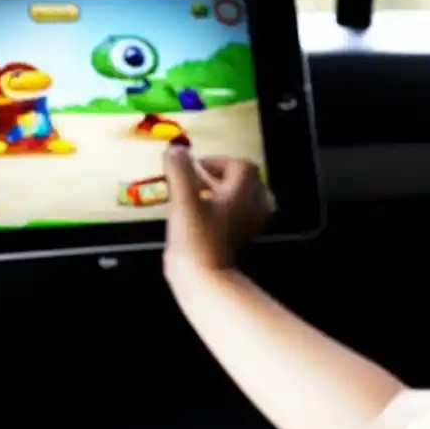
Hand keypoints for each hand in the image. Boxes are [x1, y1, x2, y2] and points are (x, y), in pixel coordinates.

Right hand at [161, 145, 272, 281]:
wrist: (205, 280)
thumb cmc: (195, 239)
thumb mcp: (183, 202)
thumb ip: (180, 172)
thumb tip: (176, 149)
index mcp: (243, 193)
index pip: (241, 166)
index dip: (219, 161)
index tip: (196, 166)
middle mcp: (253, 207)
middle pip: (247, 180)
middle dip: (223, 175)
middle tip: (199, 179)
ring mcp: (250, 224)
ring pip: (246, 198)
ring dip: (226, 191)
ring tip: (201, 195)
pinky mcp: (242, 239)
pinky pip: (241, 215)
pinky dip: (227, 208)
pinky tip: (205, 214)